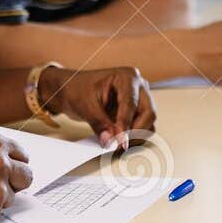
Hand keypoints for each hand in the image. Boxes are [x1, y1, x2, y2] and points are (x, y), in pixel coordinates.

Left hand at [39, 66, 155, 148]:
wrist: (72, 91)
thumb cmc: (78, 90)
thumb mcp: (86, 105)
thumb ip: (99, 123)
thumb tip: (110, 140)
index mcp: (126, 77)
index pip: (131, 103)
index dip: (126, 124)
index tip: (121, 141)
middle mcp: (139, 86)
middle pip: (148, 113)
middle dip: (136, 131)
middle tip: (120, 145)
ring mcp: (140, 99)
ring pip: (149, 122)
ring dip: (137, 136)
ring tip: (118, 144)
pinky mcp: (137, 112)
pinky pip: (144, 127)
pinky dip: (135, 137)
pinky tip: (120, 142)